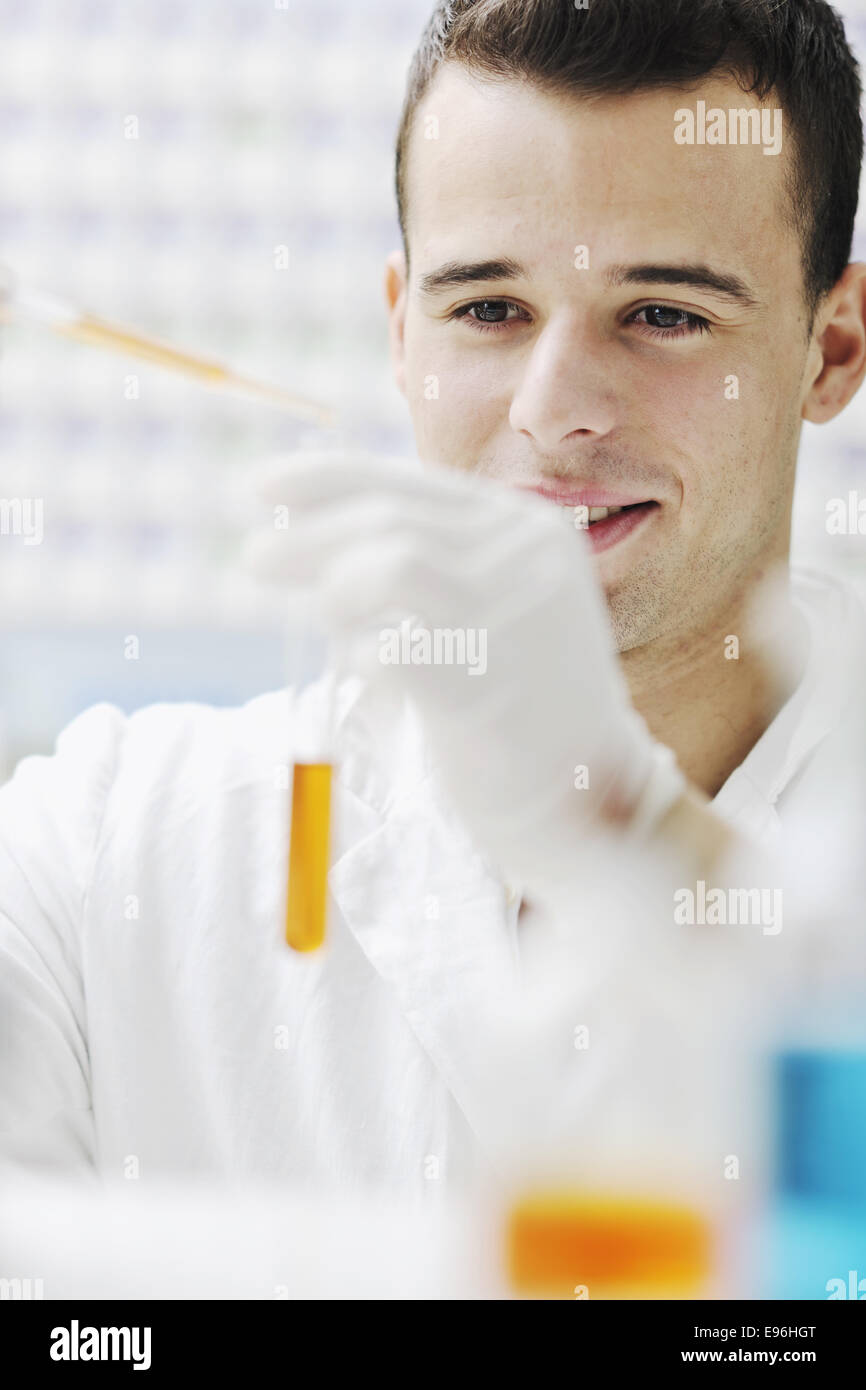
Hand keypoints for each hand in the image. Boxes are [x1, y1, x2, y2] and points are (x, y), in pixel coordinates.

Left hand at [244, 451, 684, 901]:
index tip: (263, 487)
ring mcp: (514, 621)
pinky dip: (361, 658)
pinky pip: (391, 650)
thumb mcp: (494, 607)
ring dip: (333, 593)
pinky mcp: (490, 688)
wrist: (592, 799)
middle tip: (253, 558)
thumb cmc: (526, 702)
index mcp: (530, 532)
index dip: (329, 480)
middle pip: (388, 523)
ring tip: (326, 625)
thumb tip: (323, 536)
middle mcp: (529, 562)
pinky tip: (364, 674)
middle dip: (307, 537)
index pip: (411, 485)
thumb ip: (434, 562)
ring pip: (388, 569)